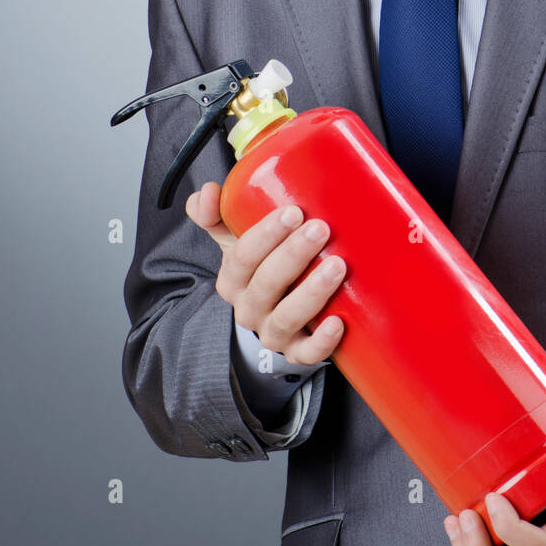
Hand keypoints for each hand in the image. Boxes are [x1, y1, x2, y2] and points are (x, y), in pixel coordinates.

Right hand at [185, 181, 345, 362]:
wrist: (276, 311)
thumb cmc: (261, 265)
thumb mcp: (234, 239)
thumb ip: (215, 212)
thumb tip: (207, 191)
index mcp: (232, 280)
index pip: (242, 257)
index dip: (266, 235)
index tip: (294, 211)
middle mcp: (248, 309)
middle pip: (266, 284)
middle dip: (293, 255)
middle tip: (320, 229)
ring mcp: (272, 334)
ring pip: (286, 318)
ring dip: (311, 292)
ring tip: (338, 265)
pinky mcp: (297, 352)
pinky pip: (306, 354)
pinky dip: (321, 341)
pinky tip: (338, 322)